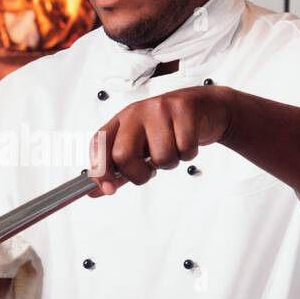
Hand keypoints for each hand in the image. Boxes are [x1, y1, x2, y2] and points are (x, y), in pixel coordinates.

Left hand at [89, 85, 233, 195]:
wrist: (205, 107)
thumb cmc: (168, 129)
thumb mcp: (140, 145)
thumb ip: (118, 169)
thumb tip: (94, 191)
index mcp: (121, 120)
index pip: (98, 144)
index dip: (100, 170)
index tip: (109, 189)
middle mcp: (136, 112)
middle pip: (123, 155)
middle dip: (139, 174)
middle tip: (150, 169)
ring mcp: (160, 109)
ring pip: (159, 157)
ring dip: (170, 163)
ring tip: (174, 147)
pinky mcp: (183, 110)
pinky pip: (184, 149)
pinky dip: (188, 154)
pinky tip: (187, 141)